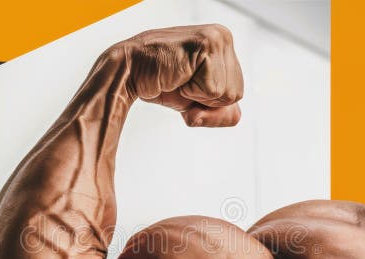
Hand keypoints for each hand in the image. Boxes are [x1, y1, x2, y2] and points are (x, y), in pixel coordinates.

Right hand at [116, 24, 243, 126]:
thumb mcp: (196, 102)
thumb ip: (221, 113)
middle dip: (205, 100)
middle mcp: (224, 37)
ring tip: (178, 77)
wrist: (128, 73)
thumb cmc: (160, 84)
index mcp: (224, 48)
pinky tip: (177, 75)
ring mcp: (217, 38)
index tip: (186, 86)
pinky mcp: (207, 44)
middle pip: (236, 94)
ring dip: (197, 95)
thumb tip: (236, 115)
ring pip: (227, 93)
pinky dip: (192, 92)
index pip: (236, 94)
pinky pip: (214, 90)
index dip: (209, 103)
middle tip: (181, 82)